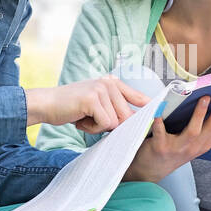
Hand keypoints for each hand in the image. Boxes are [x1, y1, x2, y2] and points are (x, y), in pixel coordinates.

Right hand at [25, 77, 149, 131]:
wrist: (46, 104)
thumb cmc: (71, 108)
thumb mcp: (96, 104)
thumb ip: (115, 109)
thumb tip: (135, 123)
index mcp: (112, 82)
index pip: (138, 97)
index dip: (150, 108)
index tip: (163, 111)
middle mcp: (109, 83)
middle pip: (127, 116)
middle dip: (111, 125)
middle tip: (91, 120)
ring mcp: (101, 89)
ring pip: (115, 122)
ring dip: (99, 127)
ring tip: (84, 118)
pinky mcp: (93, 99)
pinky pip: (105, 124)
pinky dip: (92, 128)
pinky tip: (80, 119)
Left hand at [121, 91, 210, 182]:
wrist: (150, 171)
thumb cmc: (174, 154)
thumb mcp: (199, 147)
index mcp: (204, 142)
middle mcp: (194, 145)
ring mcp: (178, 147)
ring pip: (192, 130)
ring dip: (199, 114)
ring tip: (206, 98)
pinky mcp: (160, 147)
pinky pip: (160, 133)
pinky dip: (159, 123)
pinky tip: (159, 112)